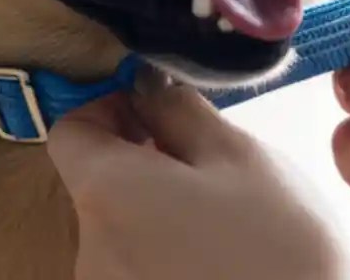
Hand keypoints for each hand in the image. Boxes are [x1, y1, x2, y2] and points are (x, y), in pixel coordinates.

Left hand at [49, 74, 346, 279]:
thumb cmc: (279, 246)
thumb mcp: (240, 157)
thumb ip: (180, 112)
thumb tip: (146, 88)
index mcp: (106, 192)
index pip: (70, 132)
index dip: (111, 111)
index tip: (157, 116)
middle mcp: (88, 248)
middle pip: (97, 185)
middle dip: (144, 165)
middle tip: (210, 170)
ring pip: (120, 231)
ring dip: (159, 214)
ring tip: (224, 225)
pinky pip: (137, 271)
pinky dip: (166, 258)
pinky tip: (218, 263)